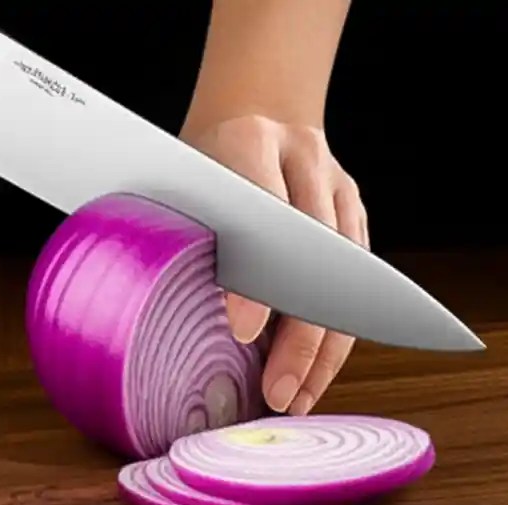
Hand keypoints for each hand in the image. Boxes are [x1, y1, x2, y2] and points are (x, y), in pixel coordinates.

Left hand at [182, 114, 368, 416]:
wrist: (260, 103)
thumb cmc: (203, 153)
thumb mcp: (176, 176)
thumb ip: (178, 231)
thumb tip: (149, 314)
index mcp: (249, 142)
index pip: (261, 218)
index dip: (255, 282)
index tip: (242, 333)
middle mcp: (307, 161)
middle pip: (318, 261)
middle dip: (302, 337)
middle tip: (278, 392)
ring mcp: (340, 187)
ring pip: (348, 280)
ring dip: (327, 348)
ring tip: (301, 397)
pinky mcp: (357, 212)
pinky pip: (358, 284)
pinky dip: (340, 333)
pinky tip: (318, 373)